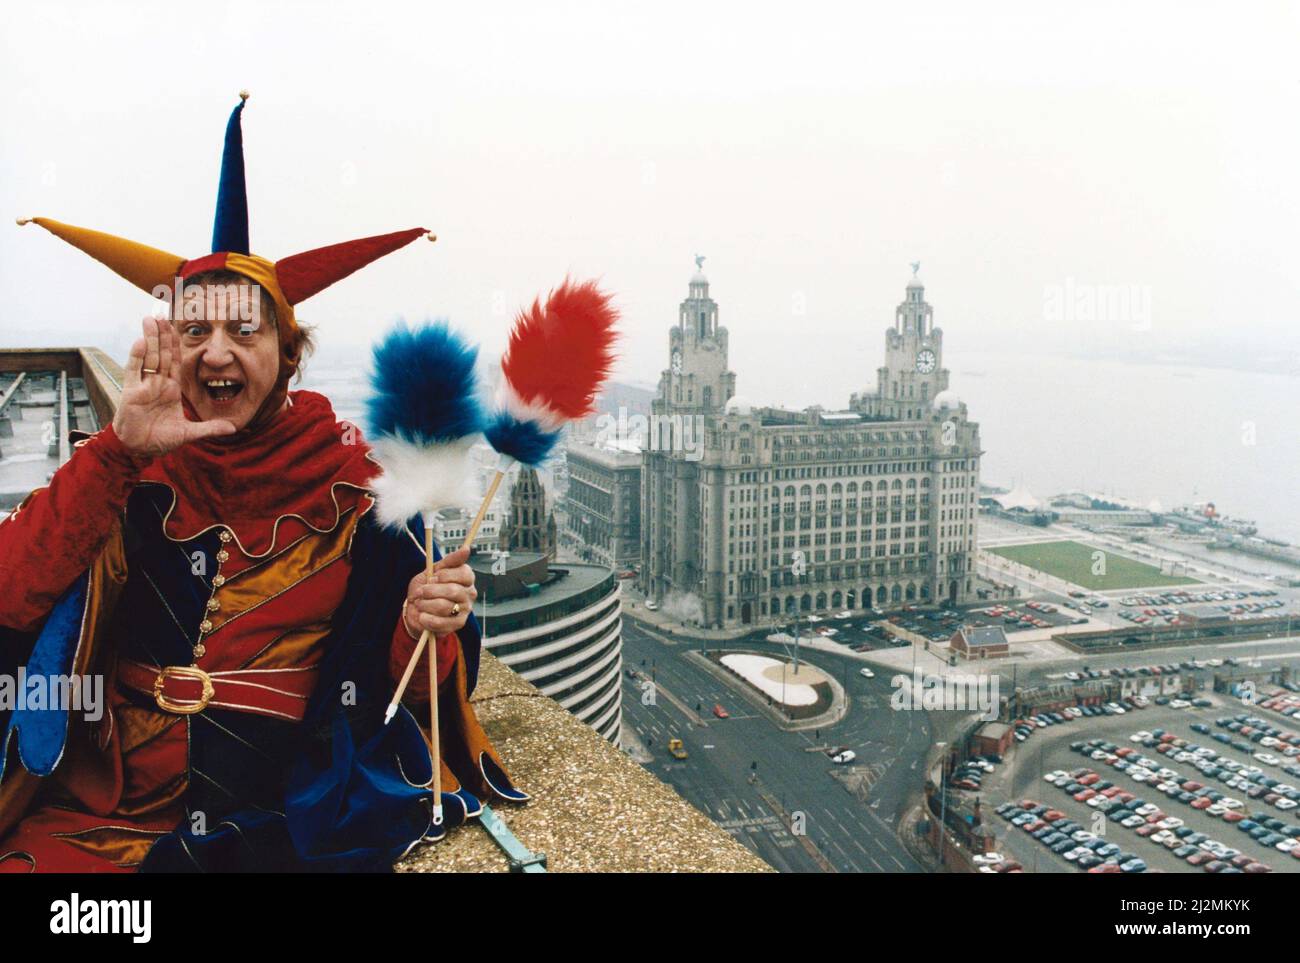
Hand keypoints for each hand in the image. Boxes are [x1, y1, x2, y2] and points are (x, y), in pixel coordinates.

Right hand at [112, 316, 236, 457]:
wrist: (140, 449)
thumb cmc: (161, 439)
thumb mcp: (189, 433)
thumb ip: (209, 428)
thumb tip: (233, 428)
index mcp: (172, 388)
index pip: (175, 361)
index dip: (175, 344)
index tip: (177, 326)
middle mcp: (158, 383)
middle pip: (161, 354)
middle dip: (162, 335)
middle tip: (162, 314)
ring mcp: (144, 386)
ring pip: (148, 357)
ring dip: (149, 338)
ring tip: (150, 319)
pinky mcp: (132, 392)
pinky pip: (134, 371)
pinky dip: (137, 357)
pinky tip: (141, 341)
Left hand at [403, 547, 476, 638]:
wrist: (414, 610)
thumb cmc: (425, 587)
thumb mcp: (433, 569)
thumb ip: (449, 560)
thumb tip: (466, 549)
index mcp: (466, 579)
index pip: (464, 574)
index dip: (445, 575)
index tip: (433, 577)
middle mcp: (469, 594)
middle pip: (453, 591)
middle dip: (431, 591)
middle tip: (421, 592)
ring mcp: (464, 611)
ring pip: (444, 606)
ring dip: (426, 604)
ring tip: (420, 604)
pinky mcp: (457, 625)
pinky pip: (440, 622)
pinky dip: (426, 619)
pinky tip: (422, 616)